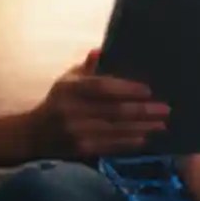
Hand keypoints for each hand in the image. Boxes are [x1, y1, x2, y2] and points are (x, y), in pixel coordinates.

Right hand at [29, 49, 169, 157]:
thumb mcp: (66, 81)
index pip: (102, 88)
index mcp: (70, 90)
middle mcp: (73, 111)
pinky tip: (145, 138)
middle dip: (143, 111)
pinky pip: (112, 145)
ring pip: (117, 130)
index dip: (126, 89)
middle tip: (165, 109)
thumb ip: (86, 68)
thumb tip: (102, 50)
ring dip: (142, 127)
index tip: (148, 90)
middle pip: (114, 110)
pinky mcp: (82, 149)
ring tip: (162, 124)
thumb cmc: (56, 103)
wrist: (34, 135)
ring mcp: (77, 132)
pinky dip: (130, 142)